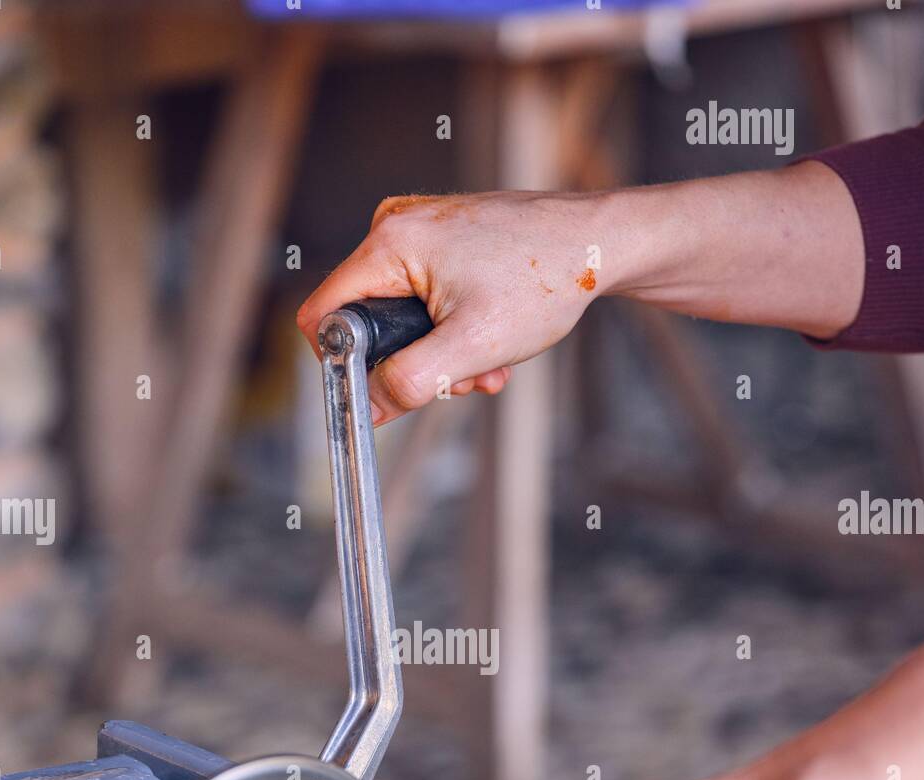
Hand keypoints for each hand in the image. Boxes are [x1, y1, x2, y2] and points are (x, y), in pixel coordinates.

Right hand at [296, 191, 605, 423]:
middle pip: (366, 321)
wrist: (600, 244)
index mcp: (389, 242)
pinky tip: (492, 343)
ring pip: (400, 318)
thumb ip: (410, 380)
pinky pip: (424, 301)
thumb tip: (368, 408)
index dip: (343, 364)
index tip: (382, 393)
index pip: (323, 316)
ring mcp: (419, 230)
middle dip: (411, 363)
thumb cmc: (546, 280)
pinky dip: (453, 332)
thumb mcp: (471, 346)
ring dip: (440, 355)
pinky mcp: (441, 240)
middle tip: (462, 378)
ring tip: (488, 362)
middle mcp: (394, 226)